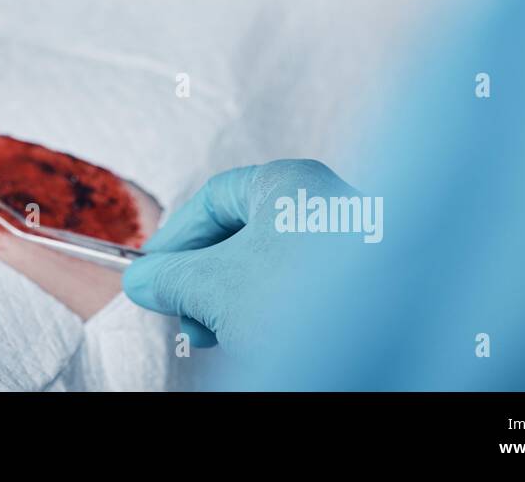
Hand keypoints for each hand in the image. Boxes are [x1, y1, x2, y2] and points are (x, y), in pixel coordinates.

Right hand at [123, 160, 358, 351]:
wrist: (383, 341)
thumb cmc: (305, 299)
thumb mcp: (216, 287)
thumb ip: (170, 279)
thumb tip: (141, 282)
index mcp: (288, 182)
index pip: (213, 199)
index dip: (175, 238)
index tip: (152, 274)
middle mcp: (322, 202)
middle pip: (240, 233)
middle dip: (203, 279)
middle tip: (185, 314)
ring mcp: (347, 242)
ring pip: (268, 264)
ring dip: (231, 300)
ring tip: (221, 334)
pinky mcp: (361, 282)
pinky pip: (299, 285)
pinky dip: (267, 308)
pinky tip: (256, 337)